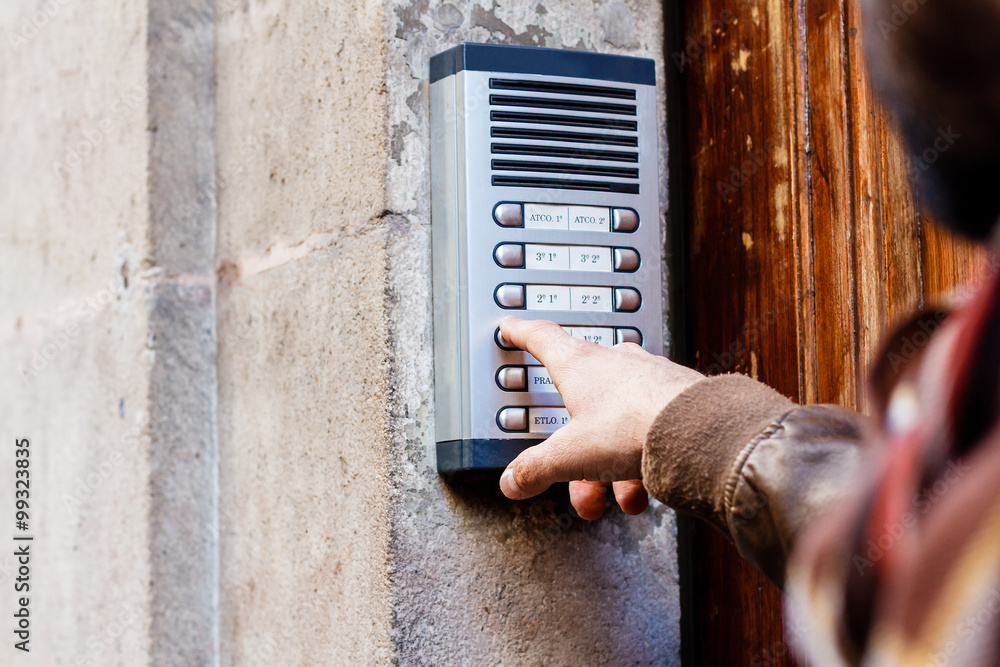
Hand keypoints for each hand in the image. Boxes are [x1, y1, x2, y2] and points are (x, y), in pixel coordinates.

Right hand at [498, 317, 702, 518]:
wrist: (702, 432)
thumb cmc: (637, 424)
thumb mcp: (571, 456)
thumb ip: (536, 468)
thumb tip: (514, 480)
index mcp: (580, 365)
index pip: (543, 339)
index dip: (524, 334)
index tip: (513, 328)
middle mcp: (615, 364)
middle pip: (580, 405)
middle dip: (574, 450)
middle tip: (571, 479)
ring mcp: (649, 379)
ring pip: (615, 425)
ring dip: (609, 467)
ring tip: (613, 498)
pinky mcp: (676, 399)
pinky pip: (647, 432)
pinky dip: (640, 462)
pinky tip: (643, 489)